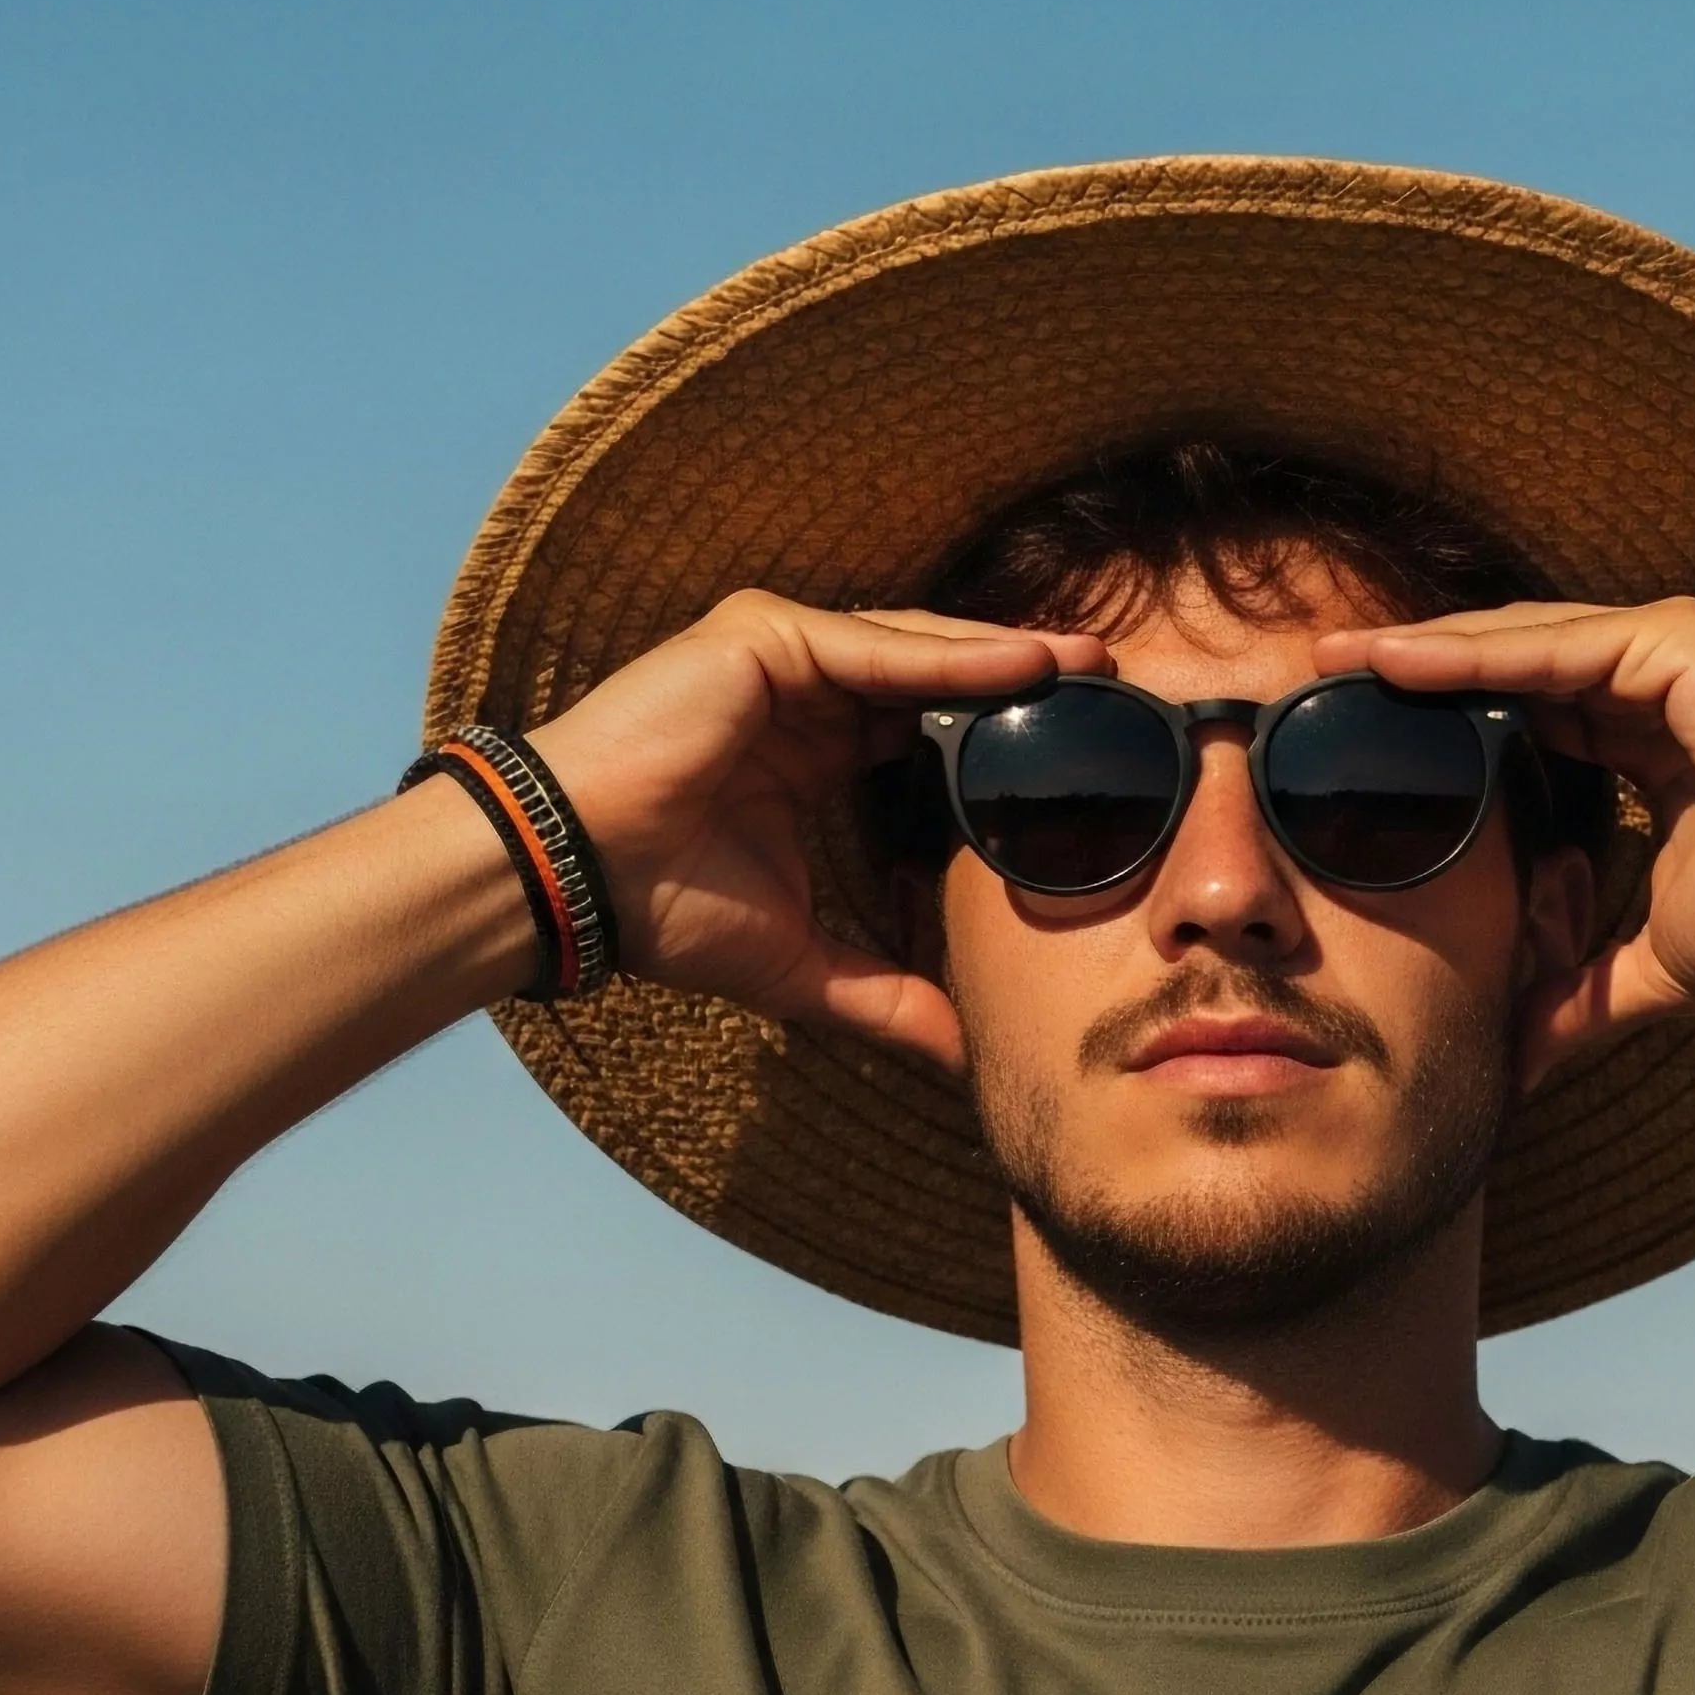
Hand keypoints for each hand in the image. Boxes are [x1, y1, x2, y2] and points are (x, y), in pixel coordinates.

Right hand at [523, 591, 1106, 1069]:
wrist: (577, 880)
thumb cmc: (664, 912)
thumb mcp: (805, 964)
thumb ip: (888, 998)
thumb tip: (964, 1056)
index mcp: (817, 754)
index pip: (934, 730)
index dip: (1007, 739)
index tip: (1087, 760)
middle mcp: (804, 695)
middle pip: (941, 677)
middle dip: (1028, 683)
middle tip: (1117, 694)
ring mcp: (783, 658)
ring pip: (920, 650)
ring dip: (1009, 657)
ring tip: (1091, 667)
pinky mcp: (763, 638)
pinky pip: (878, 647)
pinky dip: (953, 655)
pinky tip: (1025, 662)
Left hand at [1317, 598, 1694, 1086]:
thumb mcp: (1655, 966)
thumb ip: (1582, 1002)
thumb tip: (1517, 1069)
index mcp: (1639, 740)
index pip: (1518, 718)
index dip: (1440, 729)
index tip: (1359, 750)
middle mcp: (1643, 684)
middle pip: (1499, 668)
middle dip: (1409, 677)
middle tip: (1316, 686)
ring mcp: (1658, 655)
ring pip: (1513, 644)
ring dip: (1420, 652)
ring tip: (1335, 661)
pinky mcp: (1671, 645)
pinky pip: (1552, 645)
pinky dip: (1473, 652)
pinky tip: (1400, 659)